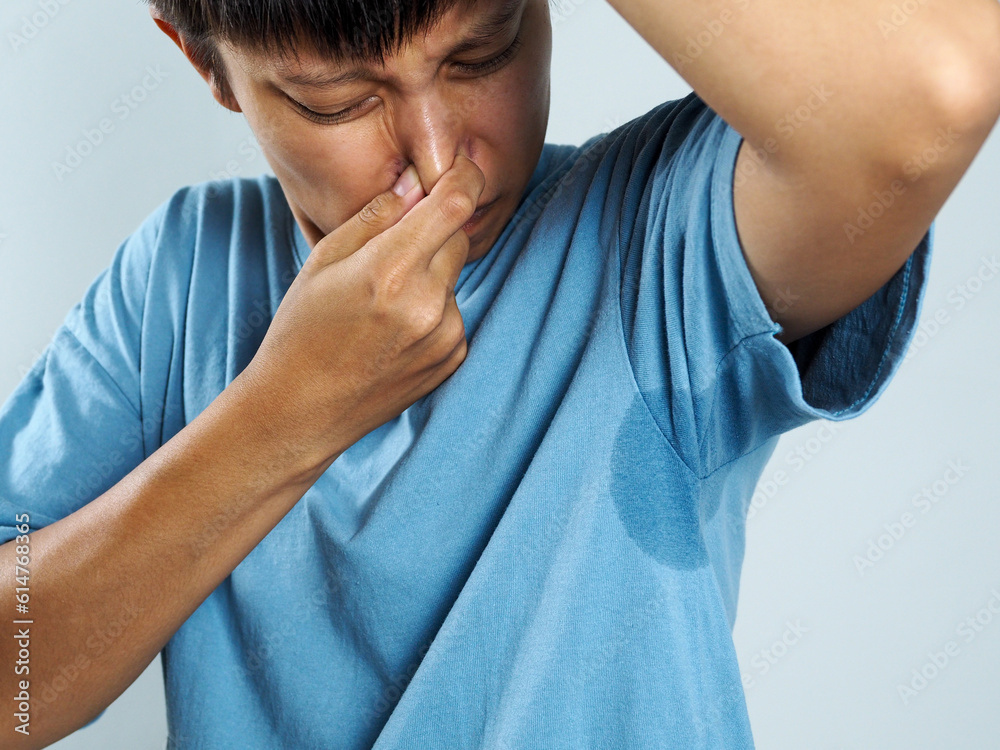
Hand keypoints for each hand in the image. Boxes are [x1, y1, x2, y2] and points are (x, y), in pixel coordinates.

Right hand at [239, 155, 485, 473]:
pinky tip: (392, 331)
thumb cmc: (302, 329)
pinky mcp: (453, 358)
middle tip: (391, 249)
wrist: (302, 410)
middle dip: (434, 230)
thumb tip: (416, 179)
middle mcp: (428, 304)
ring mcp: (446, 336)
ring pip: (453, 276)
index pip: (456, 204)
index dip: (465, 175)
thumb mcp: (324, 259)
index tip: (462, 164)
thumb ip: (377, 215)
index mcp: (391, 270)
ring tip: (381, 303)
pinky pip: (453, 312)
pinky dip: (432, 309)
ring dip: (429, 274)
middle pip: (458, 237)